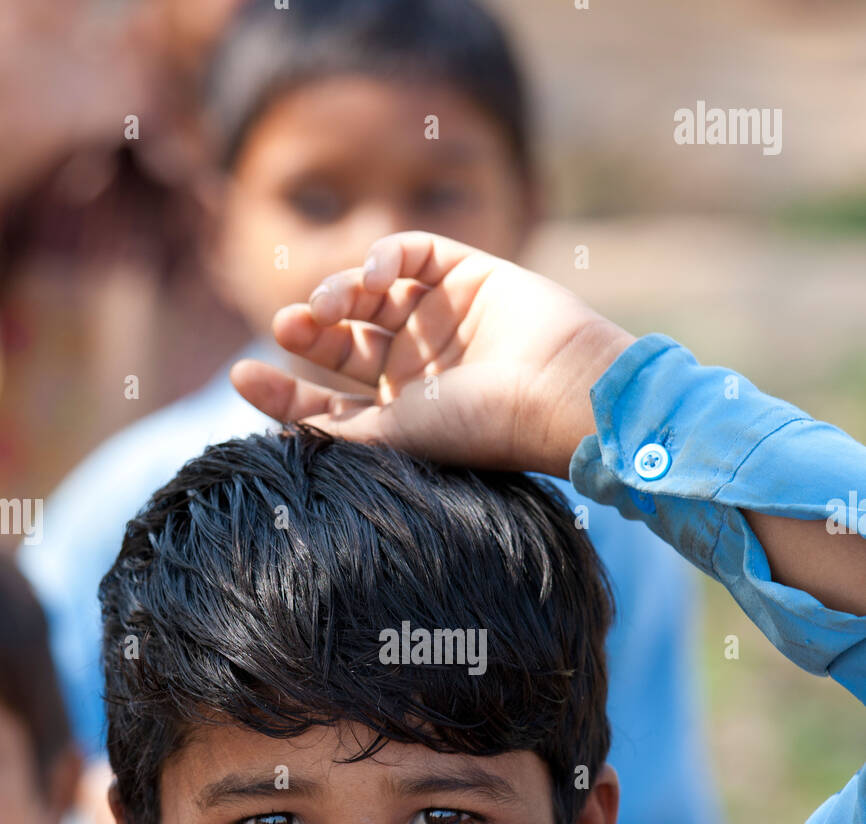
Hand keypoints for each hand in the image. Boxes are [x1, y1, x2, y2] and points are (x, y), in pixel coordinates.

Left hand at [231, 231, 634, 478]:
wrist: (556, 391)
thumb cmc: (478, 427)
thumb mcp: (394, 439)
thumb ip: (336, 434)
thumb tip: (277, 432)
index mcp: (399, 416)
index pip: (327, 403)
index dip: (283, 393)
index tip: (242, 378)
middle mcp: (416, 370)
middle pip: (340, 343)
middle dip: (307, 330)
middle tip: (286, 325)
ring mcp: (441, 319)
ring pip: (368, 295)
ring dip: (338, 292)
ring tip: (328, 305)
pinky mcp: (467, 273)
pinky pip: (411, 253)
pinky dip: (383, 256)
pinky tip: (372, 276)